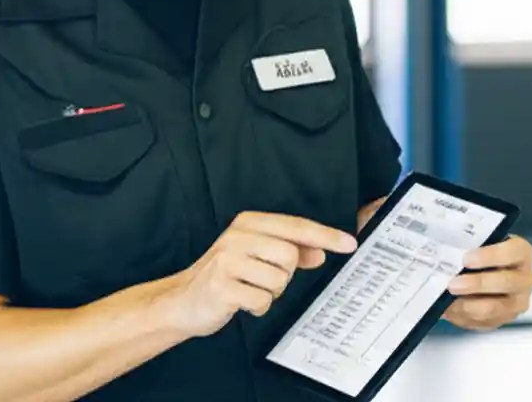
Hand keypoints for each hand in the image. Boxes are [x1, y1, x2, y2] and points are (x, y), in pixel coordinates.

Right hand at [157, 212, 356, 338]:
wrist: (181, 301)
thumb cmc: (226, 276)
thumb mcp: (258, 257)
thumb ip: (291, 251)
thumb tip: (321, 252)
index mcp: (249, 223)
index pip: (297, 226)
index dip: (326, 235)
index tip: (350, 244)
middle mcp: (237, 236)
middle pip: (290, 255)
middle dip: (284, 275)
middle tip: (263, 280)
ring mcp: (227, 260)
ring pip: (278, 279)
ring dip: (271, 293)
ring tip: (250, 291)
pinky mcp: (220, 286)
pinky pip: (262, 300)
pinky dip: (258, 307)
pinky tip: (242, 303)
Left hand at [443, 235, 531, 330]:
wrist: (484, 271)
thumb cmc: (482, 253)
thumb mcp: (480, 241)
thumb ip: (469, 243)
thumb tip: (449, 249)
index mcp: (522, 253)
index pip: (512, 253)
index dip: (490, 256)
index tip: (466, 259)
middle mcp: (525, 279)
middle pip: (506, 283)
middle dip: (477, 284)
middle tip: (453, 284)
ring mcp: (517, 303)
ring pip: (494, 308)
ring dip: (467, 305)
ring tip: (447, 299)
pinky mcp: (503, 320)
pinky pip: (483, 322)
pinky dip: (463, 317)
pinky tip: (450, 308)